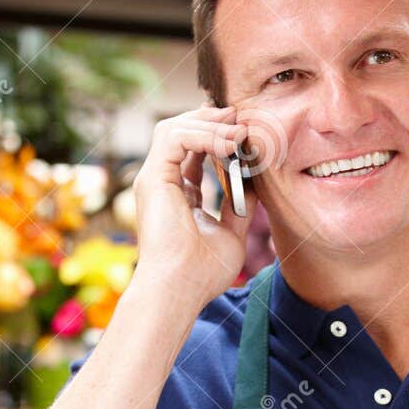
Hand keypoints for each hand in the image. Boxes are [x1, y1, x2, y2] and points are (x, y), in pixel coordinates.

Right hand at [131, 104, 258, 301]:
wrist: (179, 290)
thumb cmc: (202, 274)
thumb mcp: (232, 233)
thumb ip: (240, 206)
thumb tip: (255, 182)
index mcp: (176, 194)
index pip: (193, 151)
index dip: (217, 136)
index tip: (244, 134)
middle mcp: (162, 182)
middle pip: (181, 131)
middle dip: (212, 120)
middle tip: (242, 117)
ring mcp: (154, 179)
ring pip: (175, 128)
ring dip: (210, 125)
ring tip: (239, 132)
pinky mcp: (153, 178)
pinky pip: (176, 138)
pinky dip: (203, 135)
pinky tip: (229, 145)